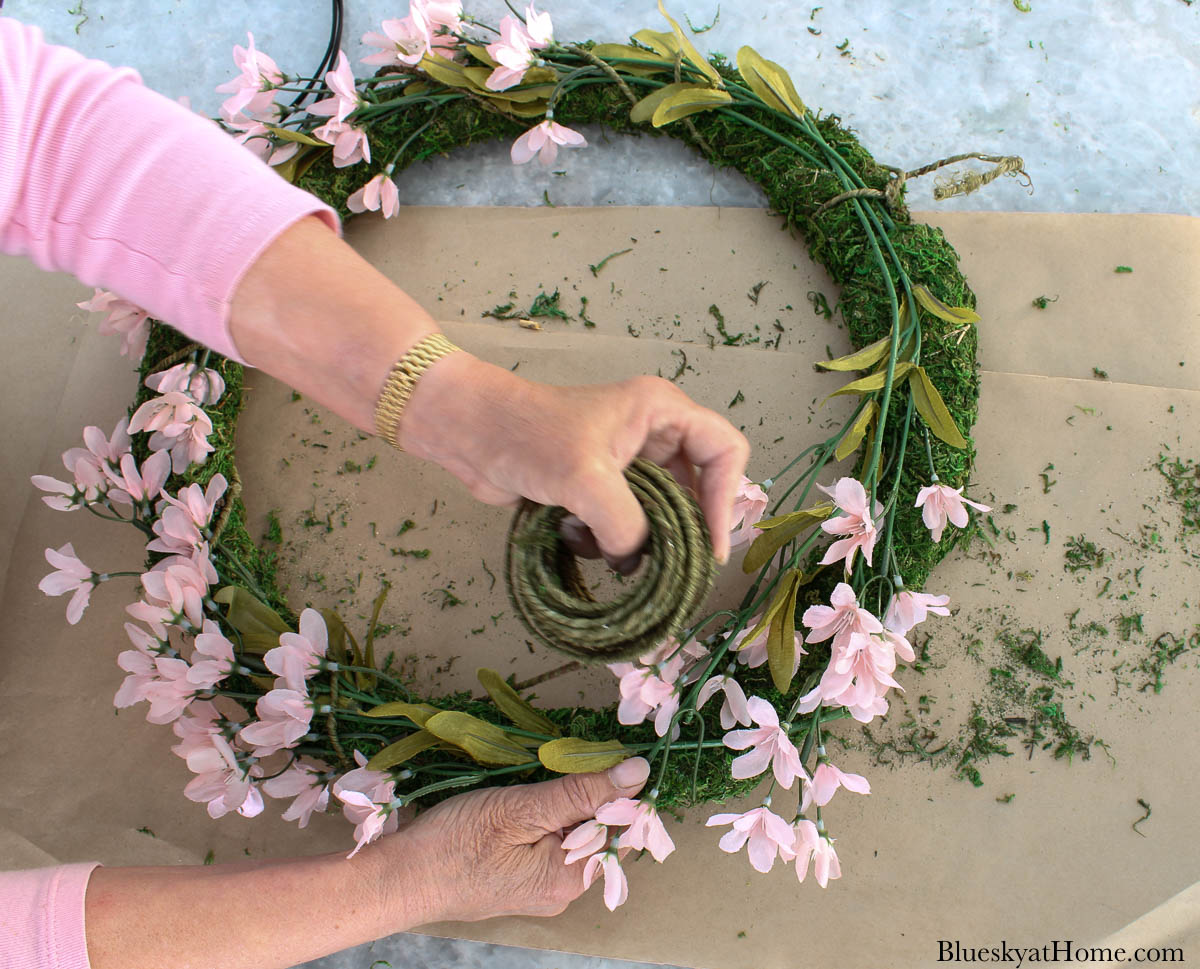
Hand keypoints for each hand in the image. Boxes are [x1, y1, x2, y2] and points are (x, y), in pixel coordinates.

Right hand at [377, 757, 650, 923]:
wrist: (399, 878)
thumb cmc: (454, 844)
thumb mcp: (520, 808)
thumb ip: (581, 792)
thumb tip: (637, 772)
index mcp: (570, 879)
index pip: (621, 829)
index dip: (620, 789)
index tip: (605, 753)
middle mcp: (563, 891)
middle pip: (600, 832)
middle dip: (591, 791)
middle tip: (565, 759)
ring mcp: (542, 887)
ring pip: (574, 833)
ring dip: (567, 799)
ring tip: (542, 776)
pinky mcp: (522, 878)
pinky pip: (552, 842)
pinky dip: (548, 814)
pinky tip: (529, 796)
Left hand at [401, 352, 750, 564]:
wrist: (467, 432)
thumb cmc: (529, 437)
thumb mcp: (588, 480)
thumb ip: (628, 526)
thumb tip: (636, 562)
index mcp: (661, 412)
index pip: (725, 451)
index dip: (726, 499)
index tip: (711, 546)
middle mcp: (652, 433)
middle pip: (697, 487)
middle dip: (684, 530)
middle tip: (675, 570)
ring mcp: (625, 460)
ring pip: (661, 512)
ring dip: (643, 540)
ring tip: (621, 560)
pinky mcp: (598, 485)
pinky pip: (626, 522)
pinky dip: (611, 540)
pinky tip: (579, 541)